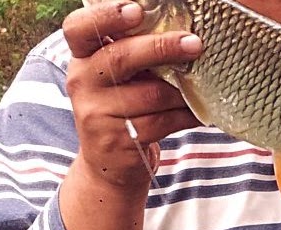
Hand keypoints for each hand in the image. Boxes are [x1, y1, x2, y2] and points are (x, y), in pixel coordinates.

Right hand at [62, 1, 202, 190]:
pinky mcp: (119, 141)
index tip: (135, 10)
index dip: (106, 16)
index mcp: (82, 57)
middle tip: (194, 43)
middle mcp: (82, 83)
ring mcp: (97, 114)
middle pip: (121, 58)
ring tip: (201, 84)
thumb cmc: (121, 107)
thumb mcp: (117, 77)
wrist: (108, 164)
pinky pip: (163, 121)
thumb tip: (183, 29)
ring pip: (151, 94)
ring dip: (182, 90)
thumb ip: (134, 51)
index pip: (79, 28)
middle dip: (162, 47)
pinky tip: (199, 111)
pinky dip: (187, 114)